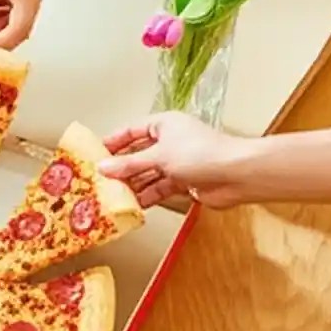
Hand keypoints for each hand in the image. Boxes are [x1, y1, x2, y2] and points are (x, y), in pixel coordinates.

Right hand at [99, 112, 243, 208]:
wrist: (236, 174)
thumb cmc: (202, 154)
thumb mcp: (159, 156)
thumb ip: (130, 164)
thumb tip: (104, 168)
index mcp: (164, 124)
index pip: (132, 131)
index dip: (113, 142)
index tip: (94, 153)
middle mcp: (170, 141)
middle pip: (139, 154)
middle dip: (121, 168)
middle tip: (99, 180)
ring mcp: (178, 162)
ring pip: (149, 174)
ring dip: (133, 185)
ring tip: (113, 196)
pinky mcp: (185, 181)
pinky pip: (160, 188)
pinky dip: (148, 196)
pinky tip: (134, 205)